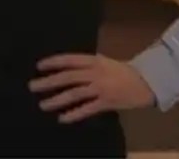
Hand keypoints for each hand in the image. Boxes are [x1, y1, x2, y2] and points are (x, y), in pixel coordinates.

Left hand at [28, 53, 154, 122]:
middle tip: (33, 86)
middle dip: (49, 82)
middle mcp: (96, 73)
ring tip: (43, 104)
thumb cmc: (122, 72)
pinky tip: (62, 118)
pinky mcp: (106, 102)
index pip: (70, 59)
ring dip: (57, 99)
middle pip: (68, 77)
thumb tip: (65, 69)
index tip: (39, 66)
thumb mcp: (104, 62)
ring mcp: (101, 88)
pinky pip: (87, 109)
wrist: (145, 82)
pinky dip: (74, 113)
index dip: (54, 62)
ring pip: (75, 93)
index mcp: (94, 60)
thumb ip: (86, 65)